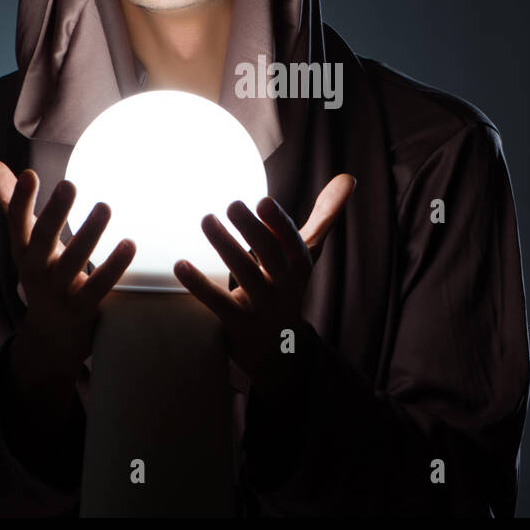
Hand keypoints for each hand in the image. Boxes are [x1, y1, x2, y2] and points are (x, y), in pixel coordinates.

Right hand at [0, 161, 135, 392]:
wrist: (51, 337)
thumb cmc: (43, 275)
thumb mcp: (26, 242)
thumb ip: (12, 203)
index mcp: (23, 252)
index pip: (16, 224)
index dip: (19, 201)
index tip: (29, 175)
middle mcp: (36, 271)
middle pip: (42, 241)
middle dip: (53, 213)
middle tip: (69, 184)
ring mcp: (58, 292)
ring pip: (72, 263)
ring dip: (88, 234)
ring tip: (104, 206)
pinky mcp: (82, 309)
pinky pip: (99, 287)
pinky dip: (114, 266)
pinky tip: (129, 243)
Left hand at [173, 174, 355, 393]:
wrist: (282, 353)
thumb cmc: (288, 288)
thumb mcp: (306, 255)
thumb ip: (324, 216)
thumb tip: (348, 176)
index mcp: (299, 267)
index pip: (293, 243)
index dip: (279, 224)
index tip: (263, 202)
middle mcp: (285, 287)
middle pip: (272, 256)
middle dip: (253, 230)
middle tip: (232, 205)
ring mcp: (263, 308)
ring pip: (246, 276)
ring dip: (226, 246)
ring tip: (207, 219)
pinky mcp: (239, 325)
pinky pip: (219, 304)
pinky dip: (199, 285)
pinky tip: (181, 264)